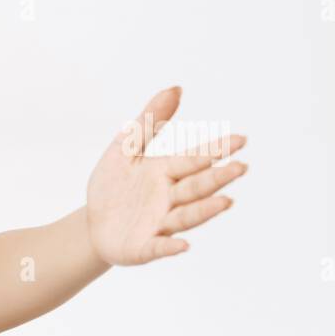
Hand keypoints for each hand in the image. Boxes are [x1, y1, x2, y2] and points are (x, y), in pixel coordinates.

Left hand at [86, 86, 247, 265]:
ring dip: (205, 210)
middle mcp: (169, 198)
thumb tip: (176, 88)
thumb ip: (149, 123)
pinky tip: (183, 245)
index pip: (194, 159)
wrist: (92, 224)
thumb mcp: (125, 150)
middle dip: (217, 178)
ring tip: (225, 202)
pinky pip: (158, 247)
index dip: (216, 150)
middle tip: (241, 168)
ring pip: (185, 216)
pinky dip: (170, 247)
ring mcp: (159, 224)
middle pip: (196, 187)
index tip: (242, 139)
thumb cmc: (114, 185)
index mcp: (166, 172)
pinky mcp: (143, 247)